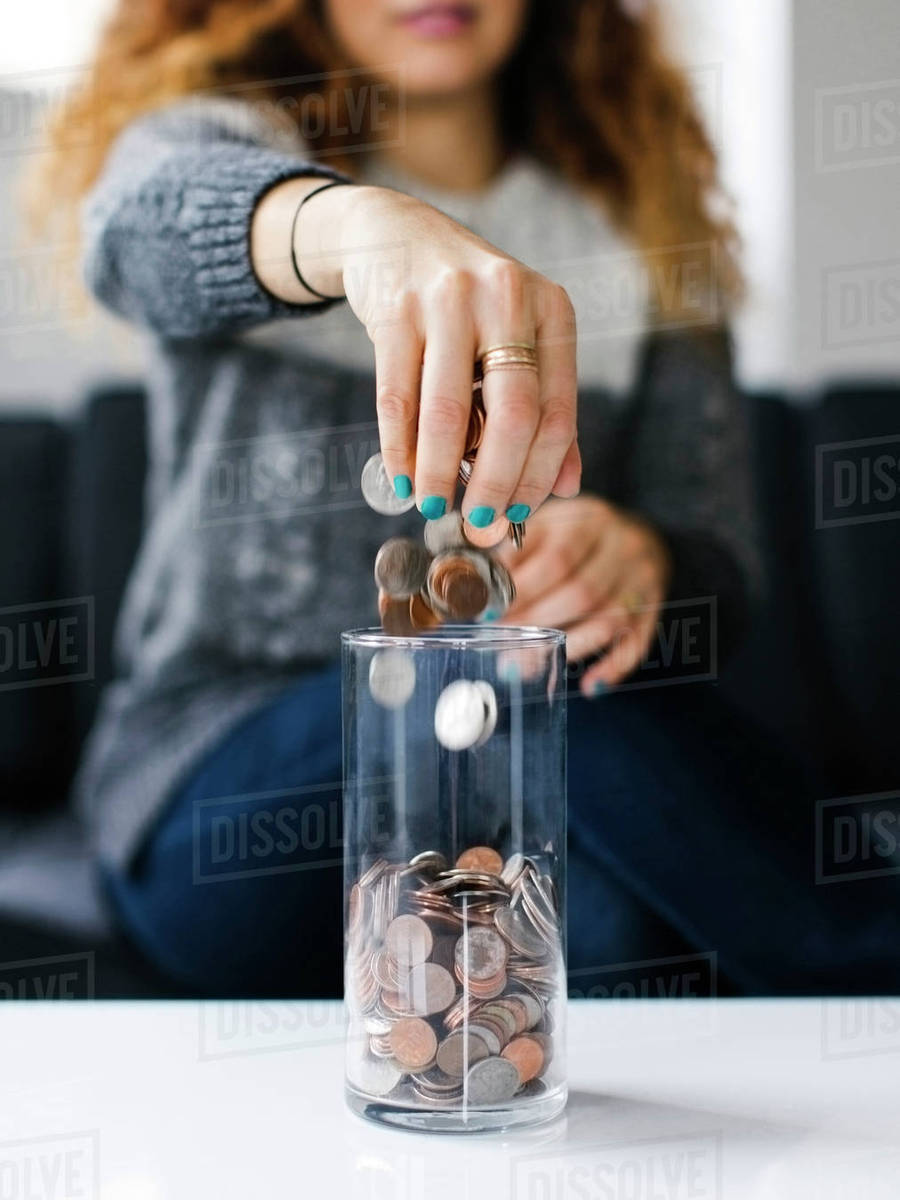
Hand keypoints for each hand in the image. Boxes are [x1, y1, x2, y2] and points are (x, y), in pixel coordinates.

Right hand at [252, 178, 579, 522]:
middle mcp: (508, 298)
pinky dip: (399, 447)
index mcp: (551, 310)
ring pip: (449, 411)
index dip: (538, 474)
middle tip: (479, 522)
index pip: (557, 412)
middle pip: (513, 415)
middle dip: (495, 482)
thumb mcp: (519, 338)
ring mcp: (450, 299)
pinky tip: (402, 476)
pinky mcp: (397, 308)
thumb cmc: (465, 304)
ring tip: (435, 504)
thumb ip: (546, 406)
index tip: (517, 513)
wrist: (394, 234)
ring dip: (441, 472)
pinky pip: (398, 397)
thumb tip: (566, 484)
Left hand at [494, 495, 671, 692]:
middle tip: (503, 640)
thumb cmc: (580, 533)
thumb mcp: (549, 525)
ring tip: (527, 665)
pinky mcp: (654, 610)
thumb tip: (482, 591)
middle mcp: (623, 548)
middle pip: (581, 593)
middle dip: (536, 621)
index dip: (522, 588)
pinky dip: (613, 668)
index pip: (557, 557)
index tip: (491, 610)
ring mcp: (642, 582)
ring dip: (566, 648)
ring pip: (607, 621)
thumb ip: (517, 551)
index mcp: (590, 521)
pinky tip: (589, 685)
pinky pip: (636, 644)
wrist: (642, 534)